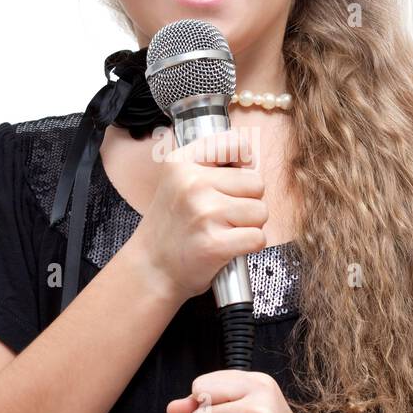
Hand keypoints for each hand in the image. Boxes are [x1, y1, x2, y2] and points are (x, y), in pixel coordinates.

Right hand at [131, 128, 267, 302]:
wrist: (152, 268)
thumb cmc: (173, 226)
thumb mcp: (179, 180)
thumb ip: (212, 164)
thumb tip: (252, 160)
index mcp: (181, 161)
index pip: (236, 144)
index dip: (243, 165)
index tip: (231, 180)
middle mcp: (192, 183)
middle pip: (256, 182)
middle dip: (246, 201)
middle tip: (220, 215)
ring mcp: (204, 213)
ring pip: (260, 211)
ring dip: (249, 225)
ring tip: (222, 230)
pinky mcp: (214, 244)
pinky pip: (258, 237)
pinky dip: (249, 245)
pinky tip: (227, 247)